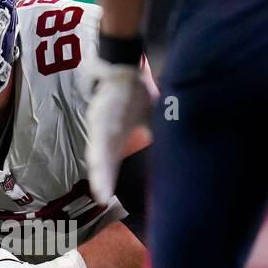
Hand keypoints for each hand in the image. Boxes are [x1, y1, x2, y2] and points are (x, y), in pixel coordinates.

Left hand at [84, 60, 151, 203]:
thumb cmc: (135, 93)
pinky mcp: (100, 115)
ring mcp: (102, 125)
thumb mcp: (149, 116)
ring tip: (100, 189)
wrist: (125, 69)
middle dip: (103, 181)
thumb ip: (153, 132)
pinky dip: (99, 150)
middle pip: (103, 162)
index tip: (108, 199)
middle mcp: (107, 134)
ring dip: (99, 171)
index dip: (110, 180)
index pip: (113, 163)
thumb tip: (170, 143)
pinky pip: (100, 134)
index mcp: (117, 137)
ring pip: (98, 152)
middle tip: (103, 199)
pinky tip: (97, 164)